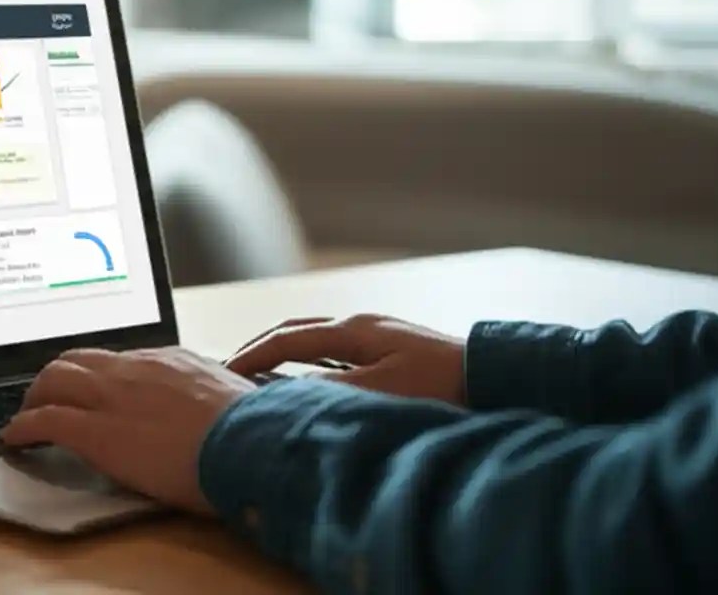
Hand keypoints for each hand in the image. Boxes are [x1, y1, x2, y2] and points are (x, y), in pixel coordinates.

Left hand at [0, 347, 255, 513]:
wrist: (251, 443)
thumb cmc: (253, 432)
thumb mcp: (231, 400)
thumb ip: (208, 399)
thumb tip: (211, 413)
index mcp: (168, 361)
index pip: (116, 360)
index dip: (95, 377)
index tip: (89, 392)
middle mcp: (134, 369)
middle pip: (76, 360)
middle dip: (54, 380)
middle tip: (44, 399)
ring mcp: (112, 397)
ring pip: (53, 381)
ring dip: (33, 398)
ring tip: (25, 418)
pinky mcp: (97, 432)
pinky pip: (44, 420)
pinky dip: (22, 427)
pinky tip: (13, 438)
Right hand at [226, 314, 466, 405]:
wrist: (494, 375)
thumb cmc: (441, 385)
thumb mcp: (379, 391)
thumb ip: (329, 390)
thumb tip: (286, 392)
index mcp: (353, 331)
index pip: (285, 340)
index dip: (250, 357)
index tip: (222, 374)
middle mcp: (360, 324)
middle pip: (295, 329)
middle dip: (261, 347)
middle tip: (231, 367)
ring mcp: (377, 333)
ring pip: (315, 337)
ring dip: (284, 352)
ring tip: (261, 372)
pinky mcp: (391, 346)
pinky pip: (334, 348)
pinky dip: (309, 359)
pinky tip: (309, 378)